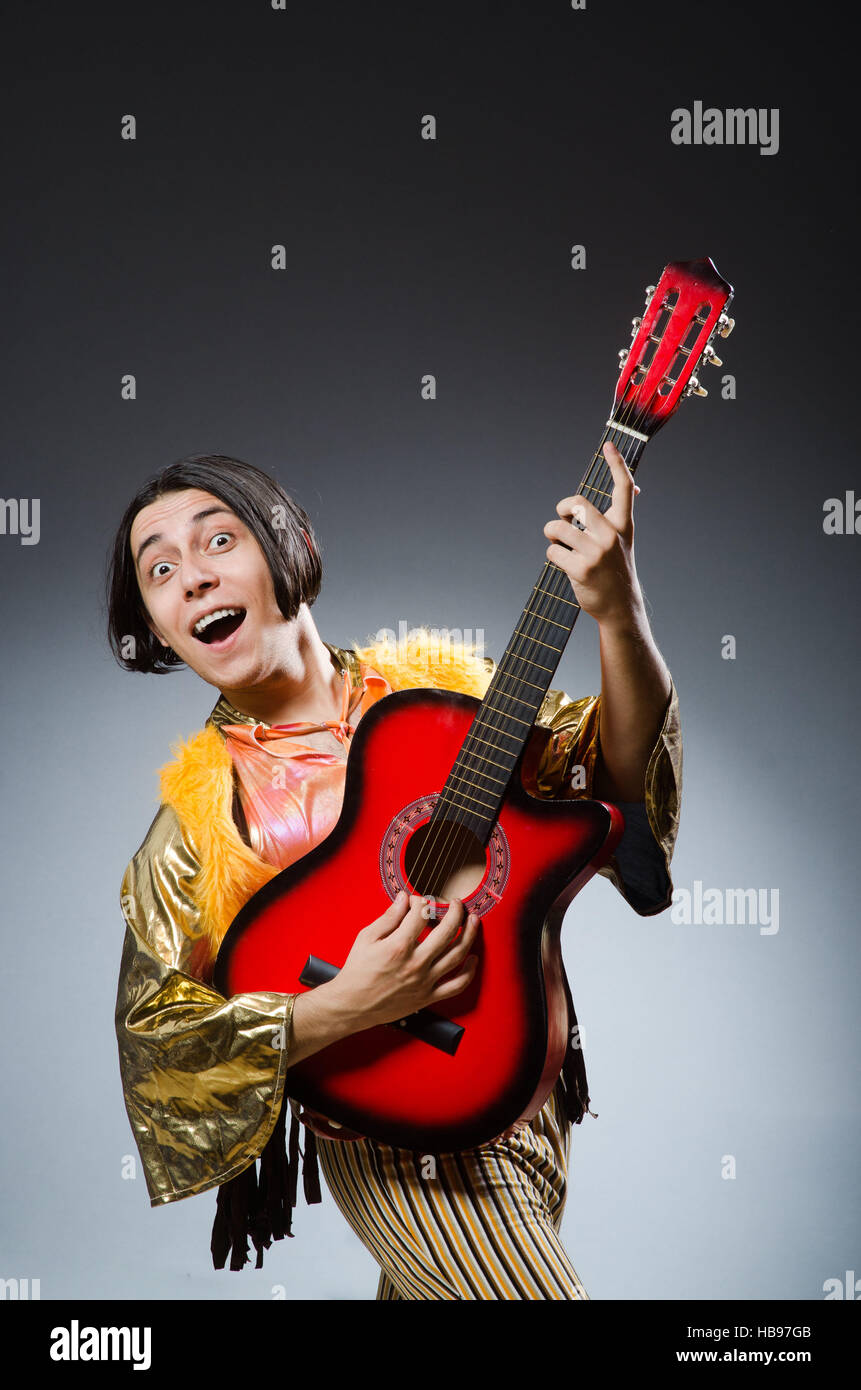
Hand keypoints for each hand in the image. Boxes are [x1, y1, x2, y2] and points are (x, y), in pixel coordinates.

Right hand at [327, 891, 479, 1031]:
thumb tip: (404, 898)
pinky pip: (456, 985)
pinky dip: (469, 972)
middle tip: (456, 904)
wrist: (352, 1005)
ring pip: (457, 955)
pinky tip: (473, 958)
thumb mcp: (366, 938)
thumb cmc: (357, 971)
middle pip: (447, 931)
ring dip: (469, 935)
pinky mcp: (428, 997)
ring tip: (473, 921)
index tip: (419, 899)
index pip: (421, 915)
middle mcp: (416, 963)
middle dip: (455, 912)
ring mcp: (424, 981)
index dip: (422, 901)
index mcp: (399, 946)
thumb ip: (388, 917)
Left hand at [543, 441, 643, 626]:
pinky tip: (565, 565)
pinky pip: (552, 550)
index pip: (624, 488)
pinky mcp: (581, 568)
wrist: (620, 607)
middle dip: (561, 510)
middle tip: (561, 523)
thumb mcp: (622, 541)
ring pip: (557, 528)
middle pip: (577, 503)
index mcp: (622, 526)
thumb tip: (635, 488)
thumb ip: (616, 517)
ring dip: (552, 535)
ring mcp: (596, 552)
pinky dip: (553, 556)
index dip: (617, 464)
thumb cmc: (615, 571)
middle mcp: (611, 535)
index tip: (609, 446)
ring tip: (560, 545)